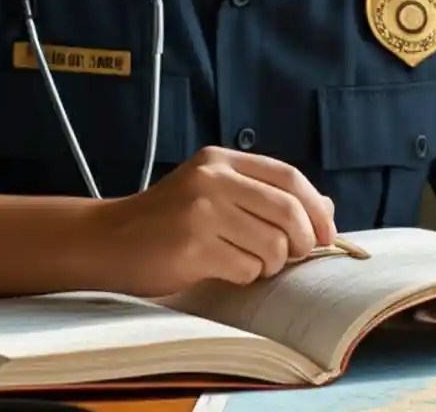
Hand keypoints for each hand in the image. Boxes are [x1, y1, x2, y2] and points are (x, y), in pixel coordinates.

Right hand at [91, 146, 336, 297]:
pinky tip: (221, 269)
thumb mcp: (215, 193)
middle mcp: (212, 178)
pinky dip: (243, 276)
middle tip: (292, 256)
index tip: (326, 233)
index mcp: (220, 160)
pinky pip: (245, 268)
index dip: (315, 207)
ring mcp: (201, 211)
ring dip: (269, 264)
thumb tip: (327, 207)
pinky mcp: (192, 246)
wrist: (108, 241)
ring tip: (247, 261)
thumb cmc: (168, 221)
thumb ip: (266, 195)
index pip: (288, 176)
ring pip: (271, 245)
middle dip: (301, 241)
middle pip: (287, 211)